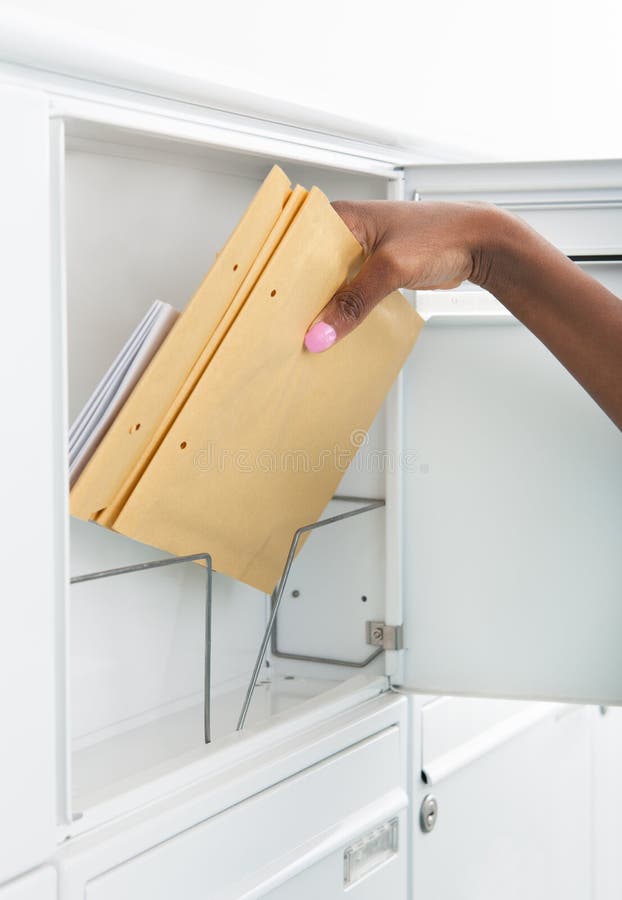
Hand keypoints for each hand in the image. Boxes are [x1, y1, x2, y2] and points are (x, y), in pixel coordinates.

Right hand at [303, 199, 496, 351]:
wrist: (480, 244)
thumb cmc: (442, 236)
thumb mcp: (391, 269)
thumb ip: (354, 303)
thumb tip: (322, 333)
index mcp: (342, 216)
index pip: (298, 247)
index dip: (284, 276)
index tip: (272, 305)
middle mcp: (347, 232)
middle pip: (310, 270)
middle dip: (301, 298)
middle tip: (286, 325)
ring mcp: (361, 252)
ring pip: (329, 284)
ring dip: (323, 307)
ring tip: (306, 331)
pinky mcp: (373, 270)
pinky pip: (349, 293)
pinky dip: (343, 310)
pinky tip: (335, 328)